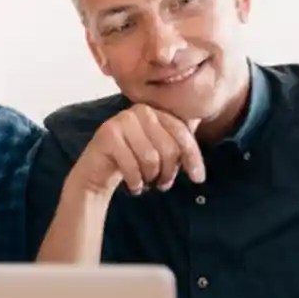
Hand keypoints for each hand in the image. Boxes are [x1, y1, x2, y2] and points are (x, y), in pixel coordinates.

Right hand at [70, 104, 204, 196]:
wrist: (97, 171)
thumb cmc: (133, 160)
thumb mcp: (159, 147)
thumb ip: (178, 136)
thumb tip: (201, 121)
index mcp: (155, 110)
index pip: (182, 134)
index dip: (193, 158)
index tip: (198, 179)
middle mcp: (139, 111)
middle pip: (168, 148)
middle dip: (168, 173)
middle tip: (162, 184)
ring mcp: (121, 121)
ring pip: (150, 159)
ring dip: (151, 178)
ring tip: (146, 182)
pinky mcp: (106, 135)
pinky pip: (132, 166)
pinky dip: (136, 183)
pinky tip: (134, 186)